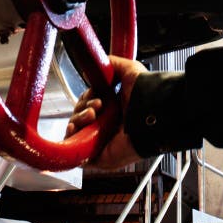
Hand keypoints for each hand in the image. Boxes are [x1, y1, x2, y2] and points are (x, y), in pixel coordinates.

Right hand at [66, 55, 146, 169]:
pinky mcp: (97, 157)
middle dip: (82, 107)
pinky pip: (74, 151)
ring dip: (78, 119)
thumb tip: (90, 69)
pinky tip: (75, 128)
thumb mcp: (129, 70)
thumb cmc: (146, 95)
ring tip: (93, 115)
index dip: (86, 99)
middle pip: (79, 117)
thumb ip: (111, 65)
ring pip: (75, 131)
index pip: (88, 105)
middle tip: (97, 105)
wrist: (152, 114)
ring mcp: (100, 142)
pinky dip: (70, 139)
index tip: (95, 95)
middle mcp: (106, 126)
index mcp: (113, 109)